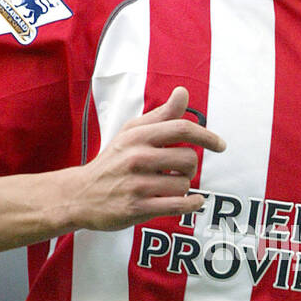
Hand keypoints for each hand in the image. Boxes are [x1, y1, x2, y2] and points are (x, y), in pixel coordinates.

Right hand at [71, 86, 224, 231]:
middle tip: (177, 171)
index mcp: (138, 136)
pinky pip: (177, 205)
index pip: (181, 128)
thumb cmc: (113, 161)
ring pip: (184, 183)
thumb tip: (183, 92)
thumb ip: (161, 115)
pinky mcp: (137, 208)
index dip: (207, 136)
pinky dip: (191, 204)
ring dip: (183, 187)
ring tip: (168, 186)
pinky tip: (194, 201)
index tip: (220, 145)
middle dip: (190, 167)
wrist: (80, 195)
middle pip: (189, 159)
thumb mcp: (132, 133)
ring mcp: (137, 184)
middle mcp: (137, 158)